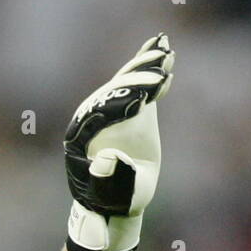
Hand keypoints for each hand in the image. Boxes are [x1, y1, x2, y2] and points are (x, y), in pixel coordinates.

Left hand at [64, 32, 174, 250]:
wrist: (113, 198)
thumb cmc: (114, 199)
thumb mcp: (113, 195)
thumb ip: (109, 179)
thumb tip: (107, 158)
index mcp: (84, 133)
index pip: (105, 109)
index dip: (127, 99)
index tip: (148, 93)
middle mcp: (93, 115)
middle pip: (116, 89)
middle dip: (138, 77)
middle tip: (161, 64)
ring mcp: (108, 109)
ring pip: (126, 82)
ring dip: (146, 66)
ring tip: (166, 50)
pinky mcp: (125, 108)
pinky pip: (138, 86)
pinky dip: (151, 73)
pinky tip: (166, 56)